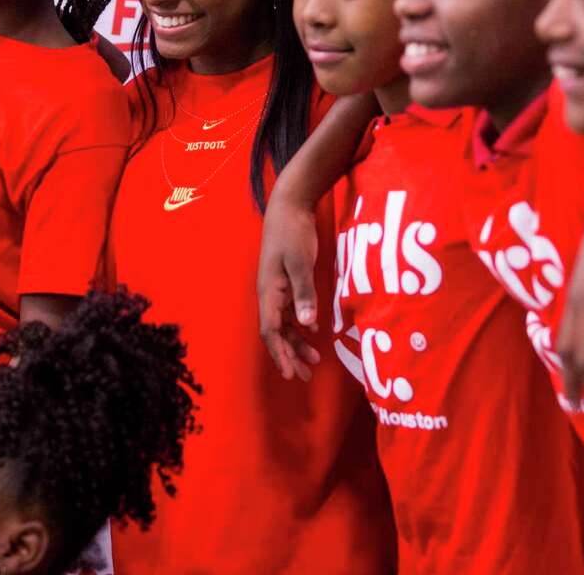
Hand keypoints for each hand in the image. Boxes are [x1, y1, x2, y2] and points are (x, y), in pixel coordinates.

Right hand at [257, 196, 320, 381]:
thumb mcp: (300, 262)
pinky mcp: (286, 282)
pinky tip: (314, 334)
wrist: (289, 207)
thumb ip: (304, 293)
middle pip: (276, 333)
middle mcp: (270, 294)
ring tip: (313, 361)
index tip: (290, 372)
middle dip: (288, 356)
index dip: (279, 353)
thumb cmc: (293, 233)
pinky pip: (290, 311)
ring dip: (296, 343)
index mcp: (268, 292)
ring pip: (284, 324)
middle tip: (304, 376)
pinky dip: (300, 326)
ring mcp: (277, 288)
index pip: (270, 331)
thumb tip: (307, 324)